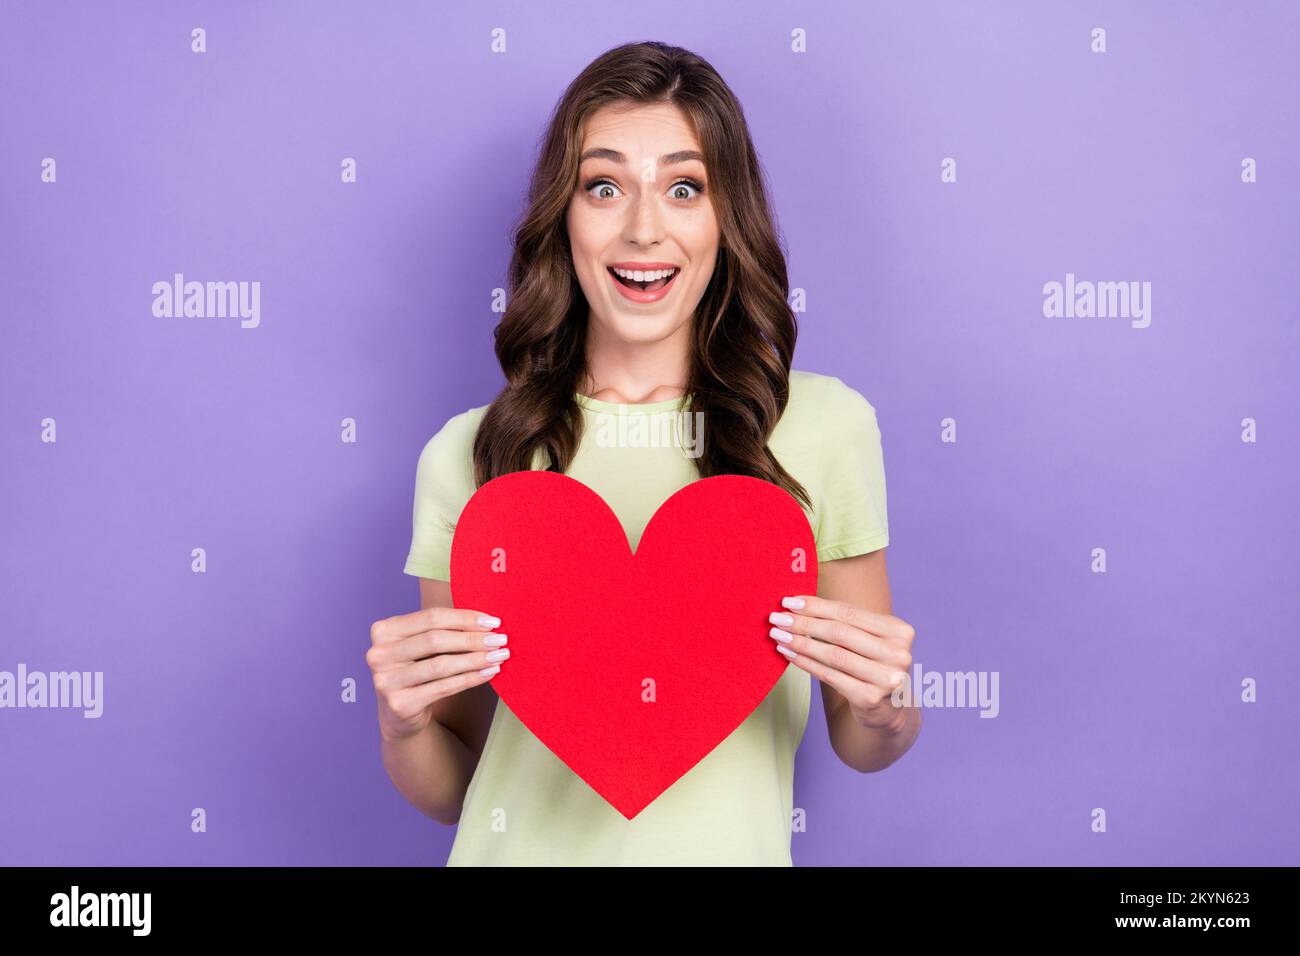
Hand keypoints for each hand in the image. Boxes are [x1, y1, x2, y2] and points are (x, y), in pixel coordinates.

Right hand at [366, 605, 509, 740]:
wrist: (400, 713)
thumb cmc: (417, 669)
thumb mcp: (421, 645)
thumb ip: (444, 629)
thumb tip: (488, 621)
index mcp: (383, 630)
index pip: (431, 617)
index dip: (464, 618)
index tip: (493, 621)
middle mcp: (378, 654)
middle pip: (435, 640)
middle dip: (473, 639)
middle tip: (500, 639)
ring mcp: (386, 681)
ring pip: (441, 665)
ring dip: (476, 659)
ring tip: (500, 656)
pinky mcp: (400, 704)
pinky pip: (444, 688)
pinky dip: (470, 679)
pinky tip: (489, 673)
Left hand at [767, 595, 915, 731]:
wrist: (887, 709)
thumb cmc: (871, 664)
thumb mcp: (868, 639)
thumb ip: (844, 621)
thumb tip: (797, 604)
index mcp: (900, 631)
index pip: (849, 612)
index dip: (816, 606)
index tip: (788, 601)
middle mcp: (898, 654)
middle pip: (840, 632)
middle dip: (804, 623)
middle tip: (777, 618)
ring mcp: (887, 678)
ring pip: (832, 655)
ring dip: (800, 643)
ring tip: (778, 635)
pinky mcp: (870, 698)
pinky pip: (829, 676)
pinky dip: (805, 663)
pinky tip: (789, 655)